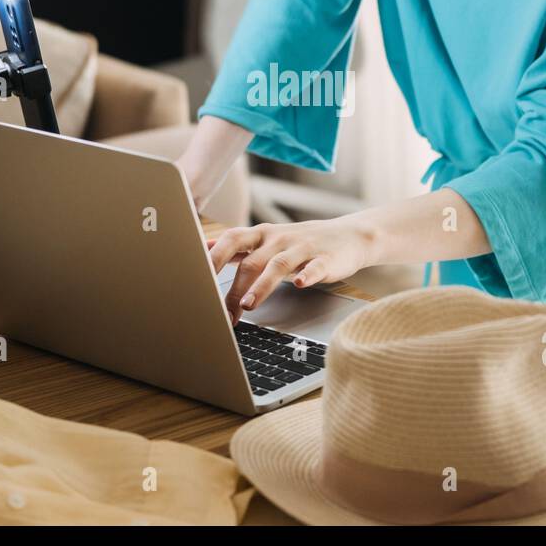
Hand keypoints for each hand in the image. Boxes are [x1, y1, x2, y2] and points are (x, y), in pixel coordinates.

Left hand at [207, 218, 375, 323]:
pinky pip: (315, 267)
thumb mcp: (267, 239)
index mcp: (261, 235)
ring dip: (261, 286)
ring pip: (278, 265)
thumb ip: (237, 245)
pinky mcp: (326, 259)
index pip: (231, 240)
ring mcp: (303, 248)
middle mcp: (279, 239)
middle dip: (234, 286)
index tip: (195, 278)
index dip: (213, 257)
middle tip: (221, 310)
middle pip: (251, 260)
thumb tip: (203, 246)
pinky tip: (300, 285)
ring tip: (249, 304)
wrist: (349, 236)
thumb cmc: (301, 242)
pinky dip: (308, 275)